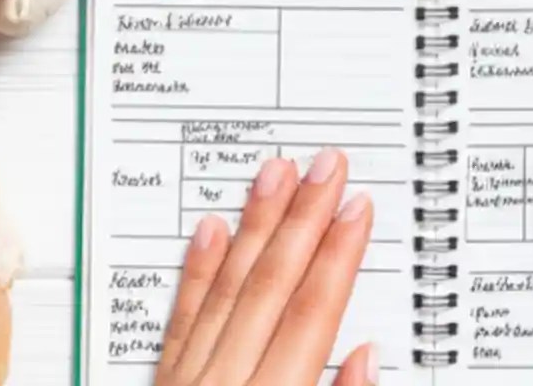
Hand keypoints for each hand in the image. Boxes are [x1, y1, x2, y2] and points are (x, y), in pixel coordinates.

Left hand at [155, 148, 377, 385]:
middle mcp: (227, 382)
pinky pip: (181, 317)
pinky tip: (211, 229)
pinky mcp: (165, 382)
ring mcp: (191, 380)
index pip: (312, 313)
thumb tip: (366, 357)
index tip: (356, 209)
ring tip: (274, 175)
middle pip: (272, 284)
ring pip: (227, 287)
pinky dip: (198, 270)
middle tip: (325, 168)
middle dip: (304, 218)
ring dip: (255, 225)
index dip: (338, 256)